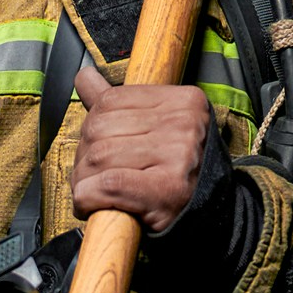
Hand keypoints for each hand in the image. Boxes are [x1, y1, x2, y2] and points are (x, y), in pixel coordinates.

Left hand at [70, 58, 213, 233]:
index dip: (91, 130)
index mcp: (182, 100)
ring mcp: (178, 154)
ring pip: (99, 157)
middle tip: (91, 178)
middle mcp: (183, 122)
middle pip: (99, 128)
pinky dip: (89, 198)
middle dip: (84, 158)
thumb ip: (120, 105)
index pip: (110, 100)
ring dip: (83, 181)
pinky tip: (92, 205)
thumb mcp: (157, 129)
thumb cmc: (177, 173)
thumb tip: (85, 77)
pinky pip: (107, 184)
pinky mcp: (167, 187)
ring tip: (93, 193)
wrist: (208, 214)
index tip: (96, 151)